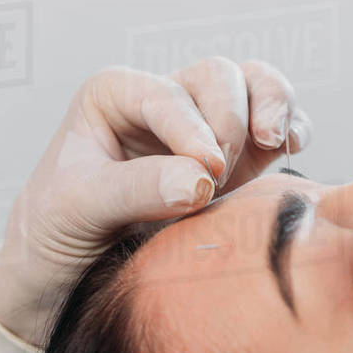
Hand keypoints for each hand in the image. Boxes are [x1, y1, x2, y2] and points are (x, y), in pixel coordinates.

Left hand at [0, 58, 311, 344]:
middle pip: (218, 77)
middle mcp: (165, 101)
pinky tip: (293, 147)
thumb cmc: (59, 230)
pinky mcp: (240, 158)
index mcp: (116, 95)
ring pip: (255, 85)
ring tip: (276, 143)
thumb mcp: (79, 207)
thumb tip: (202, 181)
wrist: (69, 275)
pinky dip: (293, 126)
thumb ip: (137, 190)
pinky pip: (278, 121)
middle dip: (229, 122)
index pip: (167, 94)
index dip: (192, 129)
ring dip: (273, 108)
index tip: (207, 174)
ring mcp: (206, 127)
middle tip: (219, 176)